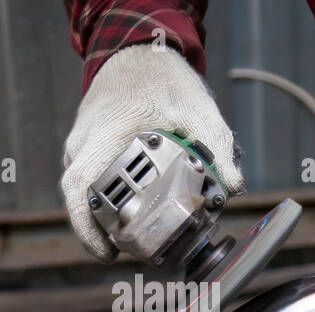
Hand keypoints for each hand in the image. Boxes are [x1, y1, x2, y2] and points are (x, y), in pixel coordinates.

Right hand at [60, 44, 244, 260]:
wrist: (140, 54)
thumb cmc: (165, 80)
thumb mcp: (199, 110)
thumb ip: (217, 147)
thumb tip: (234, 186)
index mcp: (103, 136)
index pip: (80, 189)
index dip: (88, 226)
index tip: (108, 252)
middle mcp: (85, 145)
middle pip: (84, 201)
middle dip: (109, 233)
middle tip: (145, 254)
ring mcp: (84, 147)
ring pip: (89, 194)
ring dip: (112, 220)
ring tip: (147, 241)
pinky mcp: (91, 150)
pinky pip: (96, 184)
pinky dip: (114, 203)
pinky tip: (142, 217)